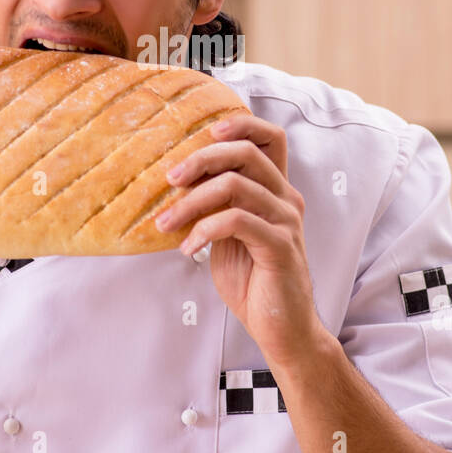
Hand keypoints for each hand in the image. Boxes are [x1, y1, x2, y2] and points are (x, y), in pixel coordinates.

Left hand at [155, 113, 328, 366]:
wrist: (281, 329)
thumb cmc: (252, 280)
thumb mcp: (228, 235)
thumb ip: (215, 205)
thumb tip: (175, 181)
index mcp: (276, 190)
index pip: (270, 137)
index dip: (241, 123)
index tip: (206, 131)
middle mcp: (286, 198)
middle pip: (247, 152)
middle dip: (202, 158)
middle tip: (169, 177)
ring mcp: (286, 221)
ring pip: (236, 185)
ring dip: (192, 201)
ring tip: (165, 222)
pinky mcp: (279, 247)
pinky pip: (237, 221)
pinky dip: (204, 229)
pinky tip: (188, 249)